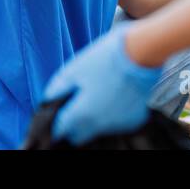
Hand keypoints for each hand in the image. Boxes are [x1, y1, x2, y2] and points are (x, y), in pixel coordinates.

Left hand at [44, 23, 161, 144]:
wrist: (141, 52)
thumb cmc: (105, 58)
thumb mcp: (73, 69)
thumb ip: (56, 89)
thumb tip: (48, 101)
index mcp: (81, 114)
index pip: (60, 131)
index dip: (57, 122)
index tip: (59, 114)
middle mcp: (99, 125)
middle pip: (79, 136)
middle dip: (74, 124)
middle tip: (76, 105)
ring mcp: (118, 124)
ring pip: (98, 130)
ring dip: (93, 119)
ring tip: (98, 95)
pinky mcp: (134, 120)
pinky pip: (116, 124)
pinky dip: (112, 115)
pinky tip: (114, 96)